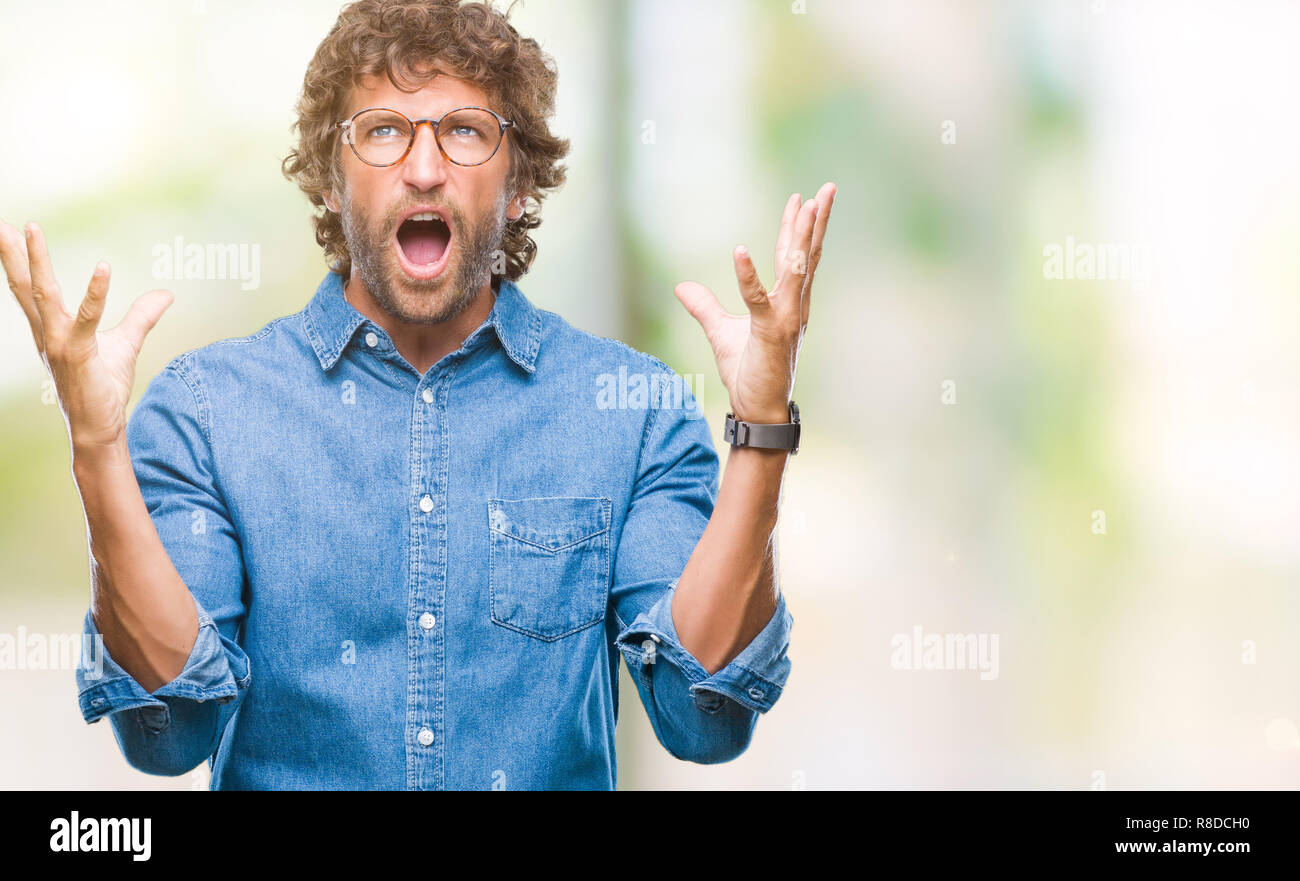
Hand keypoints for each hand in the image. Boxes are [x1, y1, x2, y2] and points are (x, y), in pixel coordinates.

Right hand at [0, 221, 172, 449]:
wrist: (101, 426)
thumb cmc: (105, 387)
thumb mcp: (125, 343)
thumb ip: (142, 316)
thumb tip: (166, 294)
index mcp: (50, 329)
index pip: (29, 289)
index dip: (17, 261)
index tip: (5, 231)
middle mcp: (47, 333)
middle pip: (25, 285)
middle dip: (12, 253)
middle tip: (1, 222)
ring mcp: (58, 343)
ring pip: (43, 294)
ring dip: (37, 260)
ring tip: (30, 228)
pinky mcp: (78, 354)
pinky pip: (87, 319)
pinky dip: (96, 293)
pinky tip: (104, 267)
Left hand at [674, 182, 834, 424]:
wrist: (756, 410)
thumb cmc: (747, 373)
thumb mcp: (720, 332)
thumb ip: (704, 307)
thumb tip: (681, 286)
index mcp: (789, 303)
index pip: (796, 258)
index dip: (797, 228)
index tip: (802, 198)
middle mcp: (794, 306)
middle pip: (807, 255)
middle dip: (816, 221)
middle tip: (827, 188)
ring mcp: (786, 319)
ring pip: (796, 269)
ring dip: (800, 236)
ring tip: (806, 205)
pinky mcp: (770, 333)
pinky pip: (757, 299)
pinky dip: (747, 276)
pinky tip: (739, 250)